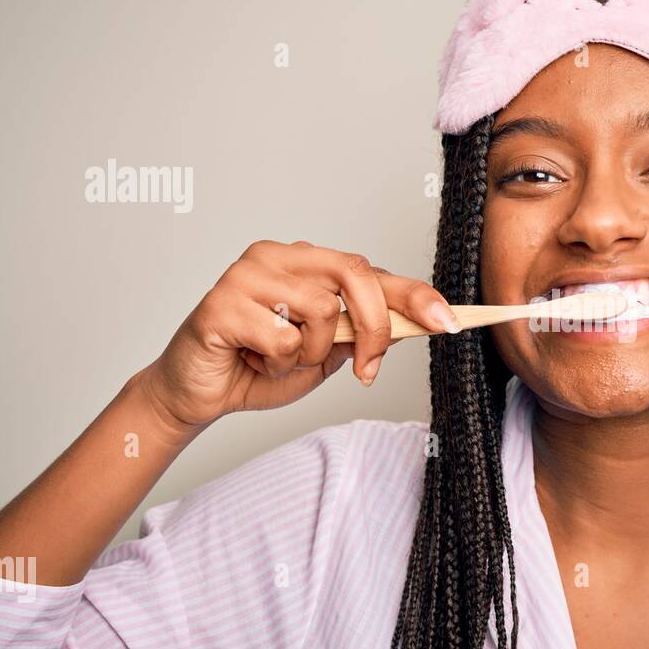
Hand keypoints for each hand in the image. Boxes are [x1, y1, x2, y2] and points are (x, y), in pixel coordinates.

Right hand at [137, 239, 458, 431]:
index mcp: (306, 261)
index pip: (371, 271)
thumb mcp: (325, 354)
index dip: (415, 295)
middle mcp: (278, 256)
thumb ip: (361, 333)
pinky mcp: (222, 302)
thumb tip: (417, 322)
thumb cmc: (260, 367)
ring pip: (321, 311)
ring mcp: (248, 274)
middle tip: (366, 369)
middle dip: (375, 328)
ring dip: (310, 354)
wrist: (197, 393)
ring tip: (279, 359)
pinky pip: (283, 338)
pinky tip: (252, 359)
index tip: (451, 322)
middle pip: (354, 275)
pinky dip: (278, 363)